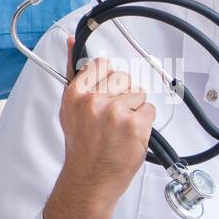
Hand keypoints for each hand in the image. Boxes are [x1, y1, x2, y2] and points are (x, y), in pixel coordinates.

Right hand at [44, 37, 155, 218]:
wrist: (90, 178)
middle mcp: (94, 100)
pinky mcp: (134, 124)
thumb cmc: (82, 146)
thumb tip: (71, 40)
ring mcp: (115, 112)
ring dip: (135, 109)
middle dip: (124, 95)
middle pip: (124, 78)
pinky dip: (145, 122)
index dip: (109, 79)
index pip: (102, 65)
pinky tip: (131, 135)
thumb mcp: (69, 107)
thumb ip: (73, 73)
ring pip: (139, 93)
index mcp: (75, 93)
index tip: (108, 91)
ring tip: (121, 128)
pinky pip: (149, 110)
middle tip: (114, 117)